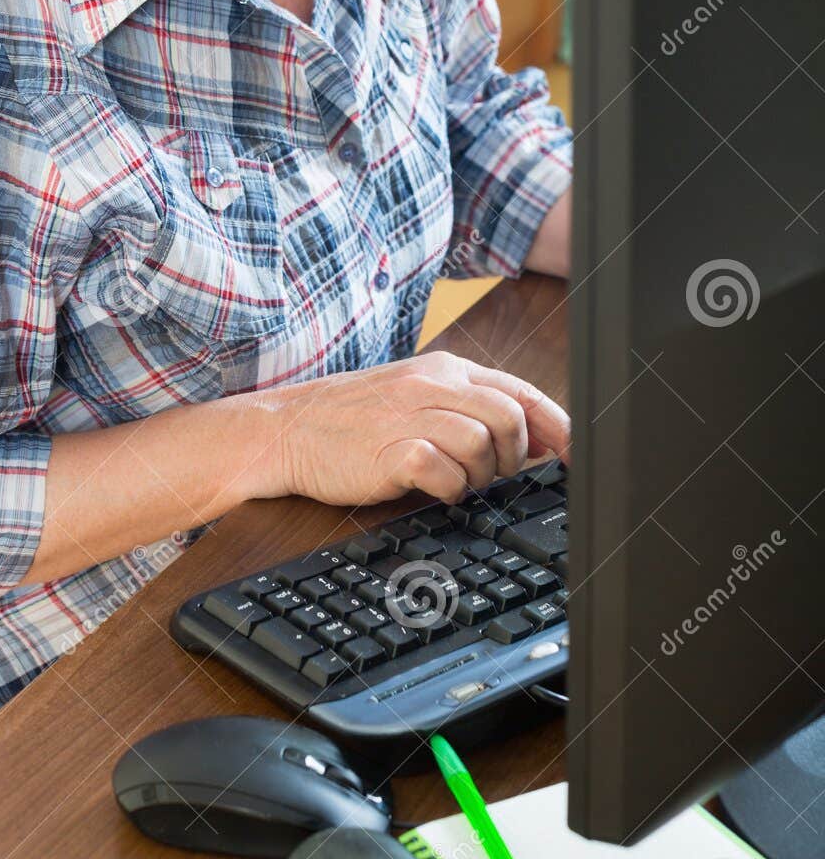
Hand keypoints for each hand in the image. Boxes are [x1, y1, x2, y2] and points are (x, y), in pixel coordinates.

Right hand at [265, 347, 570, 508]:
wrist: (285, 430)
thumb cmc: (348, 419)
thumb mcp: (410, 396)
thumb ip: (464, 406)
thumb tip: (527, 435)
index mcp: (441, 369)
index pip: (519, 390)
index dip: (556, 426)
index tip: (573, 454)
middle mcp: (430, 386)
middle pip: (510, 418)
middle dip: (515, 456)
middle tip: (494, 475)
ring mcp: (410, 416)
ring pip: (482, 444)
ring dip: (480, 475)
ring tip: (456, 482)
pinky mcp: (391, 451)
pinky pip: (446, 472)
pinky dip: (450, 488)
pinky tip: (434, 489)